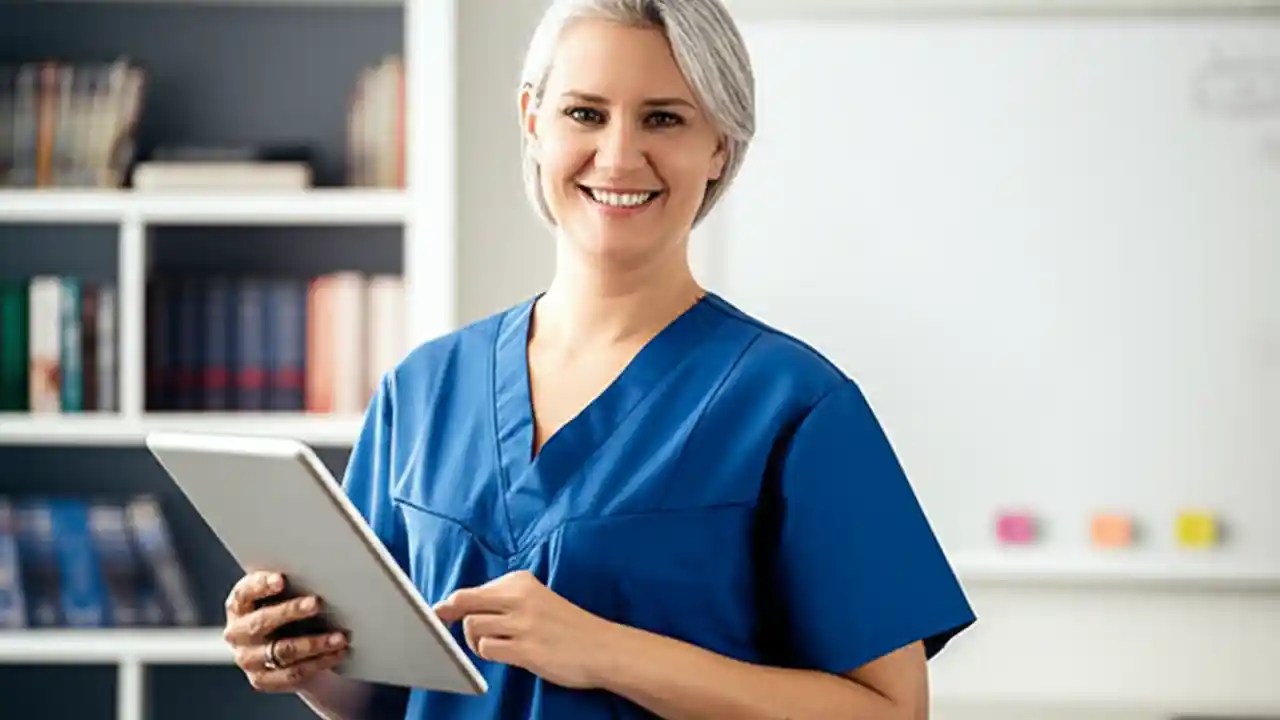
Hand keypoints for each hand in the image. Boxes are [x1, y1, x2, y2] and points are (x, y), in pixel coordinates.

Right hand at [222, 570, 349, 692]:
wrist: (283, 649)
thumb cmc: (286, 610)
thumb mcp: (283, 595)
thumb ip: (292, 584)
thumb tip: (322, 571)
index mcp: (238, 605)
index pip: (244, 593)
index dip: (261, 585)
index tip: (281, 579)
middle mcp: (237, 633)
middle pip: (261, 622)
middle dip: (291, 611)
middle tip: (317, 603)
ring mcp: (248, 659)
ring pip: (282, 651)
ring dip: (314, 644)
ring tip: (340, 637)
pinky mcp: (263, 680)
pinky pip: (293, 673)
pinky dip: (319, 663)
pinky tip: (337, 653)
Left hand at [434, 570, 617, 689]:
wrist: (602, 647)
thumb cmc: (566, 626)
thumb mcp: (536, 600)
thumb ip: (502, 601)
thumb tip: (456, 607)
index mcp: (521, 582)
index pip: (471, 590)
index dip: (451, 605)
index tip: (442, 615)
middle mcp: (520, 598)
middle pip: (464, 602)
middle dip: (449, 617)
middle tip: (447, 629)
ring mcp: (523, 623)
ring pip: (473, 627)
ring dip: (473, 642)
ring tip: (493, 646)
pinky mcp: (526, 649)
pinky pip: (487, 650)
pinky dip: (488, 655)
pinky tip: (505, 655)